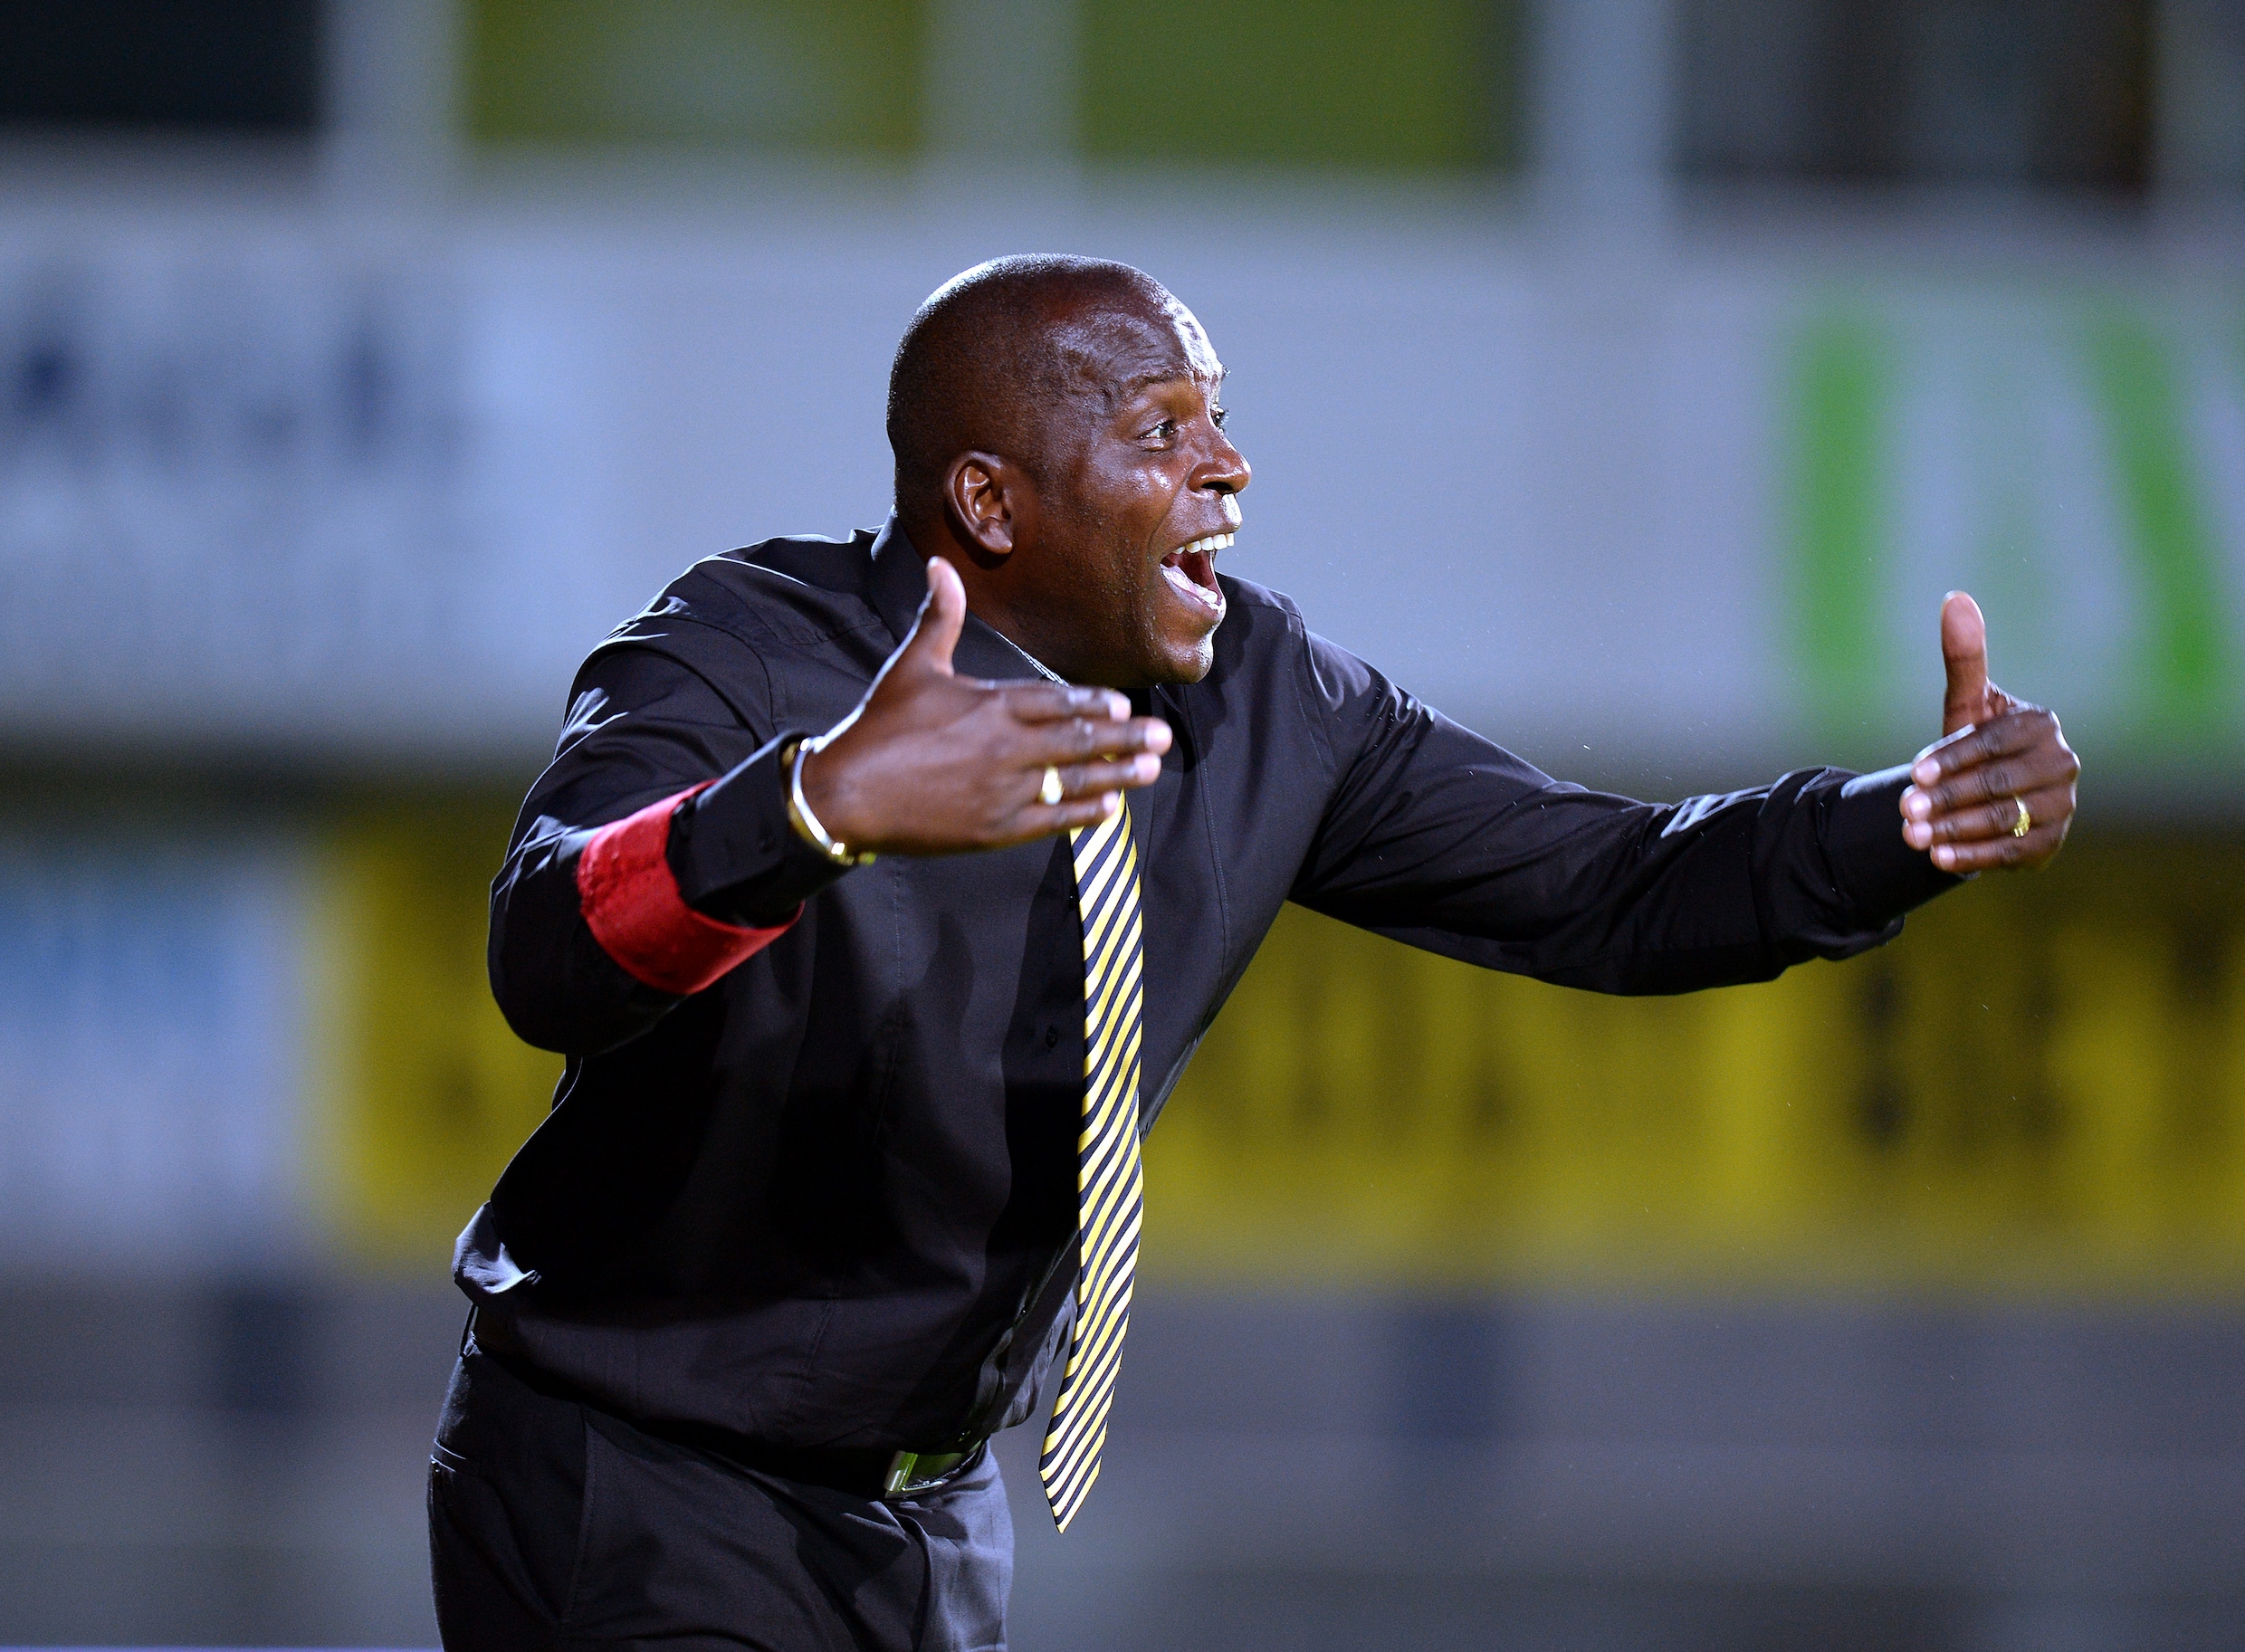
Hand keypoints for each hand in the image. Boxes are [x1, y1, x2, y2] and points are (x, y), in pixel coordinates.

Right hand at [798, 557, 1170, 855]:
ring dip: (1115, 775)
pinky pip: (1051, 819)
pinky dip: (1083, 813)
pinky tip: (1110, 808)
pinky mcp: (994, 828)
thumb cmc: (879, 727)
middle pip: (1078, 742)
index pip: (1057, 702)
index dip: (1093, 705)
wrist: (846, 794)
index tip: (1123, 704)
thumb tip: (940, 565)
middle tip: (1161, 737)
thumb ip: (940, 617)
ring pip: (1073, 781)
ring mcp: (1003, 791)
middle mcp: (1006, 747)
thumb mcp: (912, 666)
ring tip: (1149, 770)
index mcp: (991, 705)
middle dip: (1123, 739)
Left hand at [1899, 591, 2078, 871]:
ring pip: (2005, 819)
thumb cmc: (1973, 738)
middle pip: (1998, 784)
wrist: (1985, 792)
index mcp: (2041, 725)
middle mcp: (2061, 764)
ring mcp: (2061, 805)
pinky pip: (2012, 852)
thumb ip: (1963, 657)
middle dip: (1947, 798)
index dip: (1952, 758)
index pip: (1994, 742)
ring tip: (1912, 836)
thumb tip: (1956, 598)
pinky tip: (1937, 858)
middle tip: (1904, 810)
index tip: (1913, 773)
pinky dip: (1974, 856)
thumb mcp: (1966, 702)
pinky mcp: (2050, 842)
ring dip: (1955, 829)